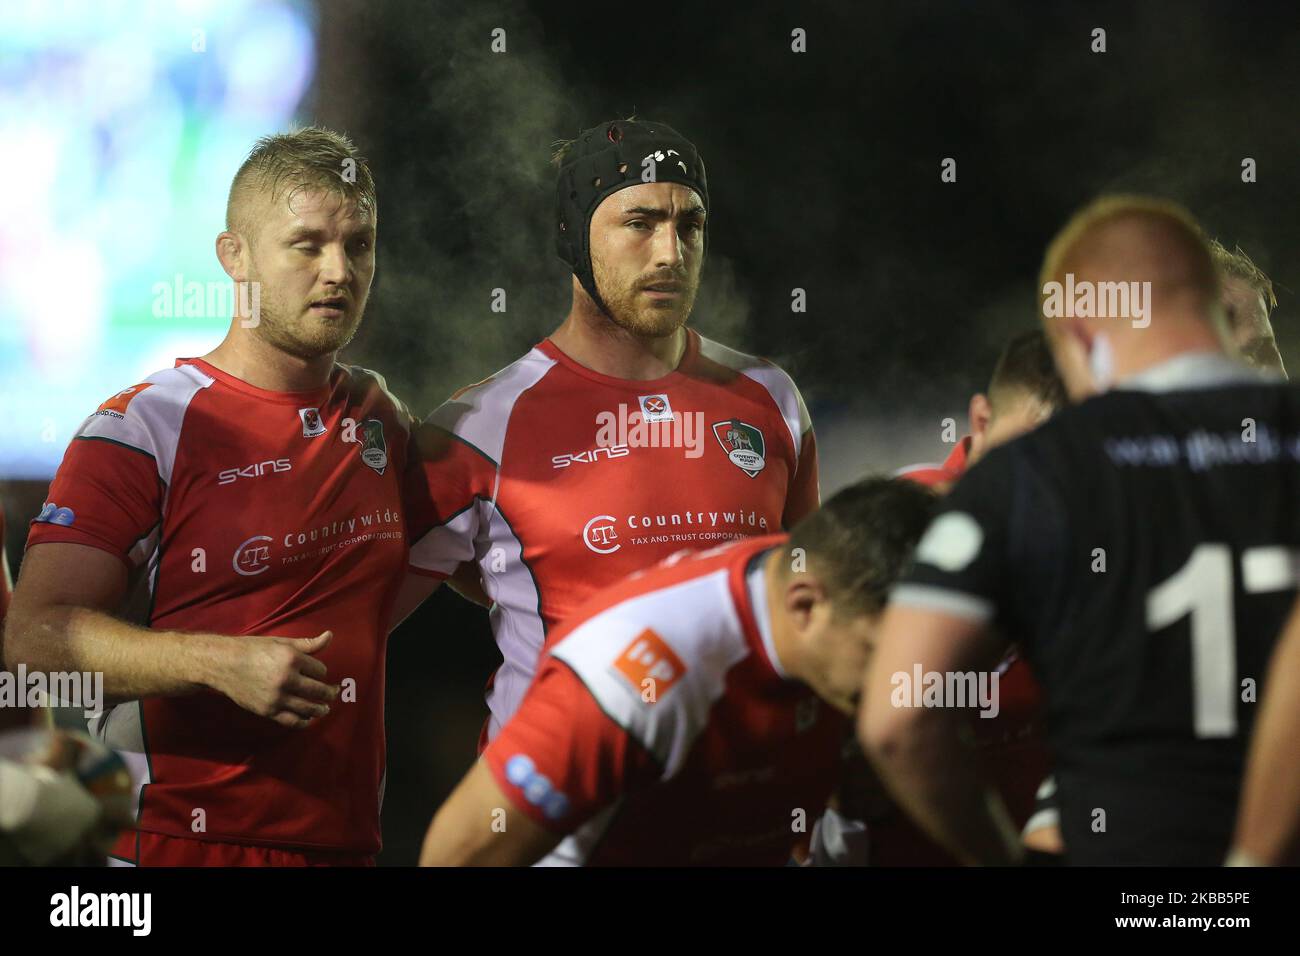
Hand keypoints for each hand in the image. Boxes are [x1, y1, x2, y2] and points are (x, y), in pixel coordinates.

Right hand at [209, 631, 338, 727]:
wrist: (224, 664)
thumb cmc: (254, 649)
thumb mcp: (282, 643)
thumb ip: (308, 644)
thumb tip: (330, 636)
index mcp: (292, 659)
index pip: (320, 670)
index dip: (321, 671)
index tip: (317, 672)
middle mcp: (286, 679)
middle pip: (319, 691)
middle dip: (330, 693)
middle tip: (334, 693)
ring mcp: (277, 697)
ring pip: (309, 708)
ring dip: (321, 709)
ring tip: (325, 708)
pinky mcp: (268, 710)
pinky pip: (292, 721)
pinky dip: (304, 722)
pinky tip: (309, 719)